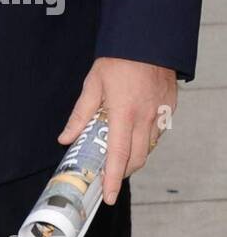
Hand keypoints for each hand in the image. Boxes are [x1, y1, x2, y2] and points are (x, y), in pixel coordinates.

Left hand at [58, 57, 176, 204]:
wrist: (146, 40)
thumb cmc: (117, 60)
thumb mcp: (92, 85)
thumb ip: (80, 115)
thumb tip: (66, 138)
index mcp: (123, 113)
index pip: (118, 155)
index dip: (113, 179)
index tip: (108, 196)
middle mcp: (144, 118)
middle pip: (136, 158)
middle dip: (123, 172)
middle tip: (110, 176)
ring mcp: (160, 114)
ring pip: (148, 148)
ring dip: (134, 156)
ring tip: (119, 152)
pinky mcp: (169, 109)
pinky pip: (157, 134)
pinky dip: (145, 140)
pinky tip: (134, 132)